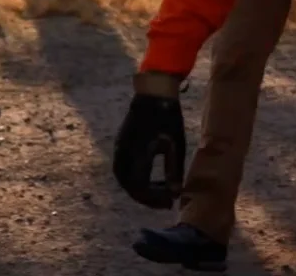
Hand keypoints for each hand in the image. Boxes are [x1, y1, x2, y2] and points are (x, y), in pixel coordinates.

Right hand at [113, 73, 185, 208]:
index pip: (141, 188)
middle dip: (148, 198)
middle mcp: (123, 154)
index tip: (171, 202)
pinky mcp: (120, 145)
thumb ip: (174, 171)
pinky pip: (124, 170)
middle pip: (130, 187)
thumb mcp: (176, 145)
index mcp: (136, 155)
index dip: (155, 199)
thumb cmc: (168, 118)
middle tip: (167, 202)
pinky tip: (151, 181)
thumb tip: (175, 194)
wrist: (153, 94)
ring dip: (141, 190)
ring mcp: (119, 149)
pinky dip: (136, 179)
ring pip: (125, 180)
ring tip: (160, 193)